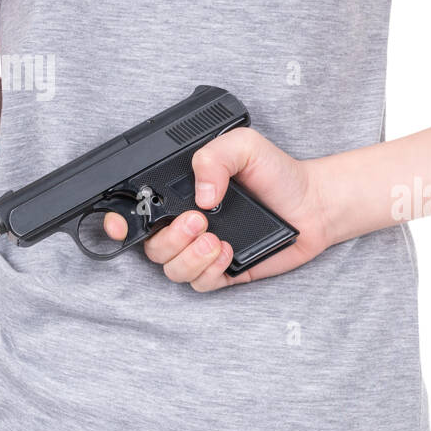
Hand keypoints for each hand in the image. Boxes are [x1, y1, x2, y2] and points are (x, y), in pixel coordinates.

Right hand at [104, 128, 331, 290]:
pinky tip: (228, 252)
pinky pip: (199, 284)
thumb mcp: (245, 146)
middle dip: (168, 238)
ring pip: (171, 270)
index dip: (117, 223)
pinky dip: (208, 271)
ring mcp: (203, 250)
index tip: (120, 223)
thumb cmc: (277, 174)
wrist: (313, 203)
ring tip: (214, 239)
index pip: (137, 213)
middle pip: (150, 247)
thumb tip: (200, 194)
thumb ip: (215, 156)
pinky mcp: (224, 272)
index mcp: (181, 195)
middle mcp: (186, 224)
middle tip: (198, 221)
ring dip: (188, 257)